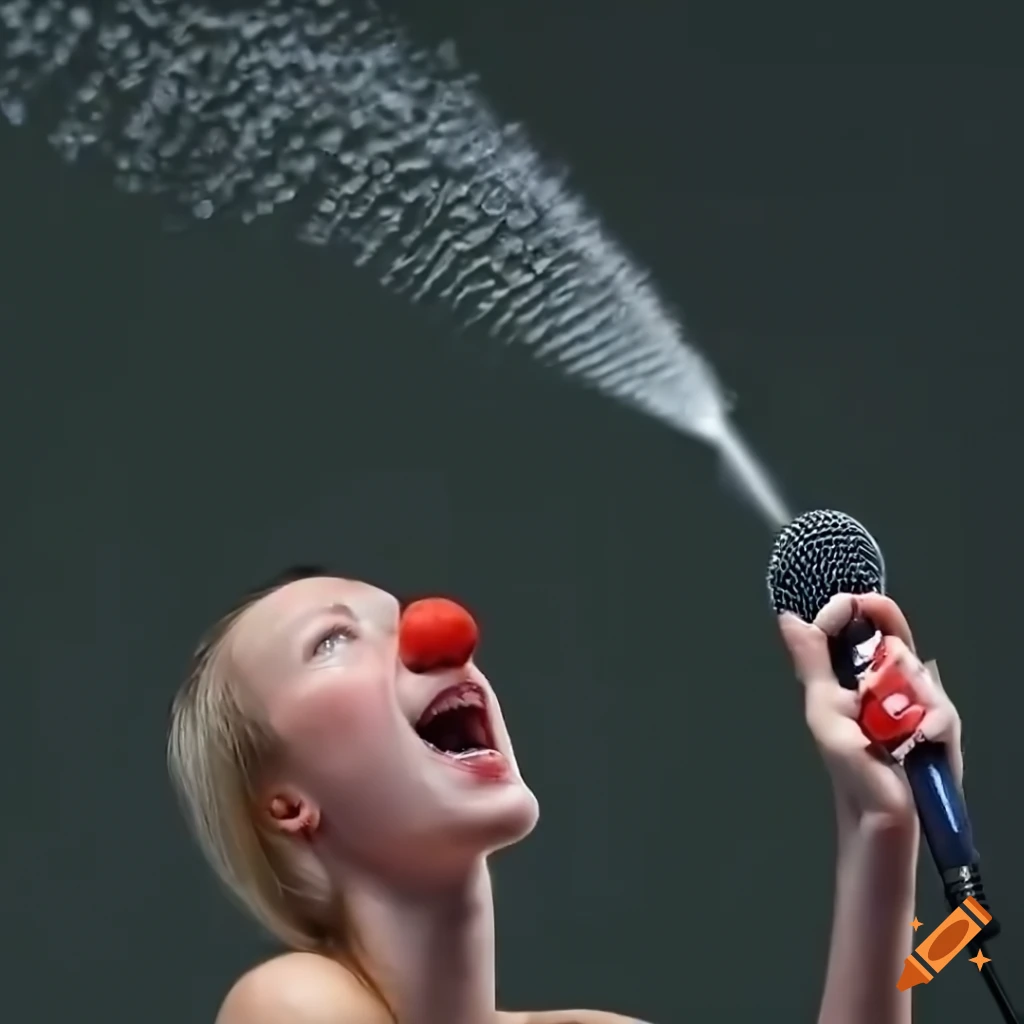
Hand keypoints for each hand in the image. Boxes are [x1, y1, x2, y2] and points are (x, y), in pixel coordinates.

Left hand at [778, 592, 962, 828]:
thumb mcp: (823, 708)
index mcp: (856, 673)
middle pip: (898, 638)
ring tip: (887, 726)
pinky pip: (941, 709)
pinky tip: (914, 742)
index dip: (862, 608)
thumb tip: (789, 618)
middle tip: (872, 664)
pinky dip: (926, 724)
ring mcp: (920, 702)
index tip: (855, 603)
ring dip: (903, 693)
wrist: (882, 816)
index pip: (865, 623)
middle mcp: (891, 681)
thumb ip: (812, 661)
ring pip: (919, 671)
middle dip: (889, 646)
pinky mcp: (944, 727)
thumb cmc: (848, 766)